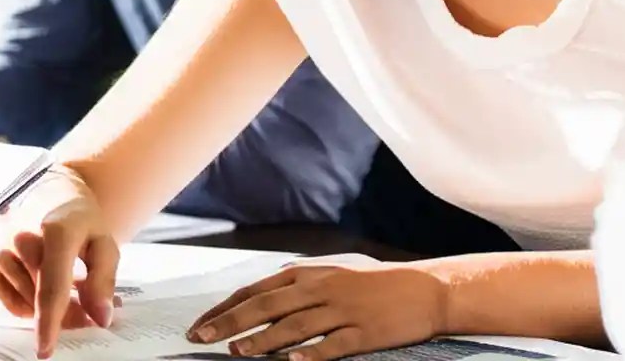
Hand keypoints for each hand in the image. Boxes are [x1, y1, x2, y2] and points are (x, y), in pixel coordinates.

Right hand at [0, 166, 119, 358]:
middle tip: (87, 309)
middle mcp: (20, 237)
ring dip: (45, 308)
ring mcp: (0, 247)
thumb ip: (104, 282)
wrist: (55, 195)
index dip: (49, 321)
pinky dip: (23, 301)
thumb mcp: (105, 244)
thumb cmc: (83, 222)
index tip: (46, 350)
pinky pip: (4, 295)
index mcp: (55, 230)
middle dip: (66, 314)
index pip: (51, 285)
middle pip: (40, 299)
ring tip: (68, 293)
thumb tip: (101, 319)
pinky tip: (39, 289)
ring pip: (23, 300)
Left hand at [186, 263, 449, 360]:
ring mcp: (342, 310)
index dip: (225, 308)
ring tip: (237, 352)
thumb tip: (268, 281)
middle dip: (230, 323)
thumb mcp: (331, 272)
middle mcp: (319, 290)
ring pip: (294, 326)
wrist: (425, 289)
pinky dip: (312, 354)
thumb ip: (299, 279)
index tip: (199, 324)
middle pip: (266, 307)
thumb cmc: (374, 283)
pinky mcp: (364, 332)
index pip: (254, 291)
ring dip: (263, 340)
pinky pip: (334, 345)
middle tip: (202, 338)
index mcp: (306, 275)